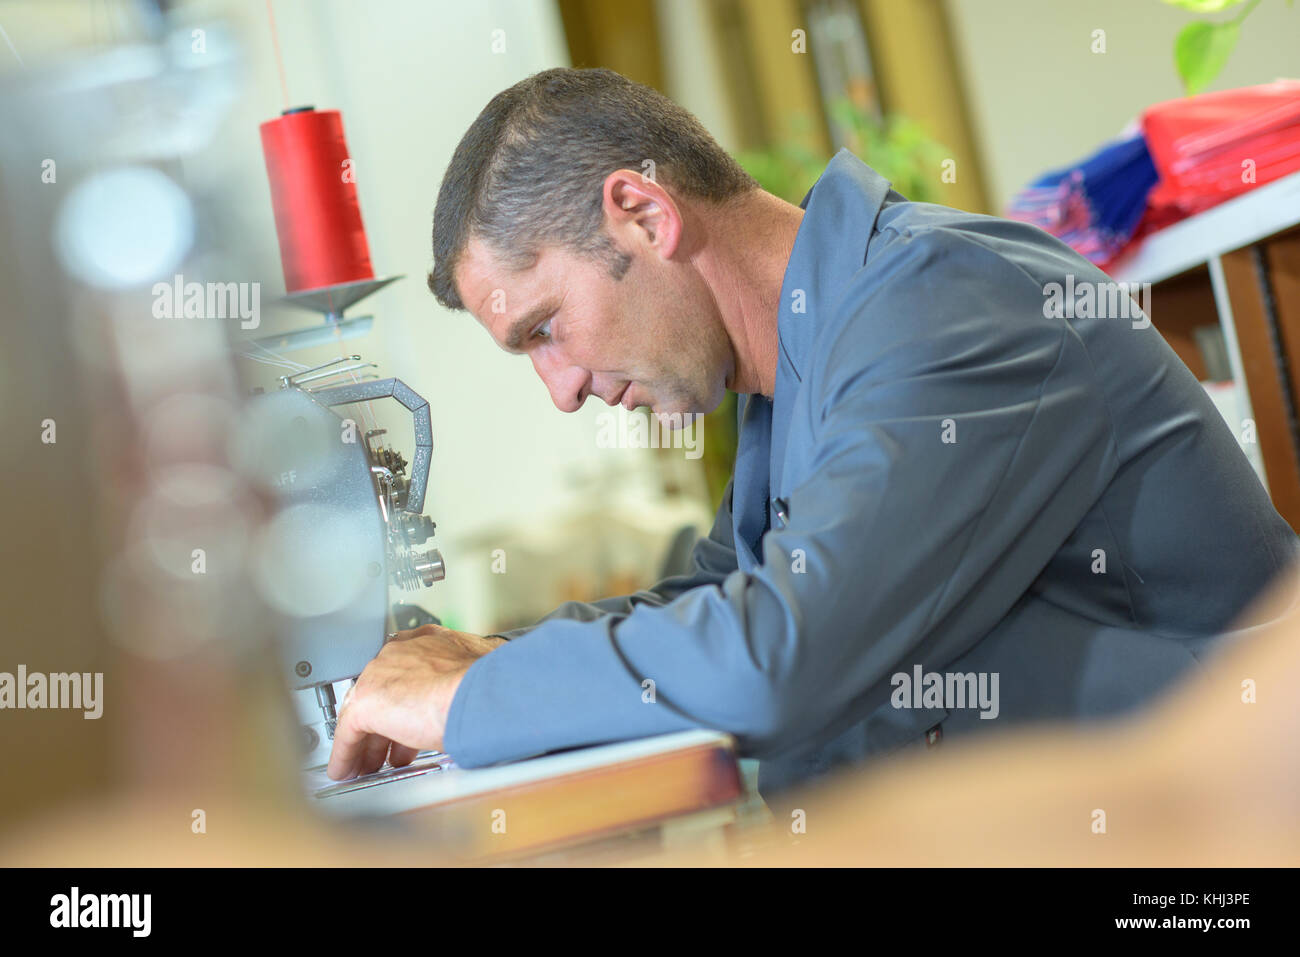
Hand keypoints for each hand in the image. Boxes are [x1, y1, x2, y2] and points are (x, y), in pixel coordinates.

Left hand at [325, 625, 505, 780]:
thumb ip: (469, 683)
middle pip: (383, 692)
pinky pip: (348, 733)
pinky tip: (345, 769)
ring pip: (364, 713)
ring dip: (367, 744)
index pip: (406, 668)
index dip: (407, 698)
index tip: (409, 716)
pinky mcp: (366, 703)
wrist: (477, 694)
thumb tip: (480, 698)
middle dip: (387, 725)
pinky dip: (345, 755)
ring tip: (370, 765)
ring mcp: (380, 676)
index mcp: (429, 641)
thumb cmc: (487, 685)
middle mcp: (400, 654)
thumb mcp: (480, 676)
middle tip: (390, 749)